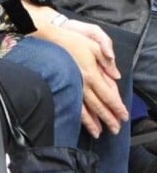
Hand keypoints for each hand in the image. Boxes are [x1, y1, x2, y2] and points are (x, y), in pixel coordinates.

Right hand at [33, 10, 125, 137]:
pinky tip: (81, 123)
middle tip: (116, 129)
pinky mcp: (62, 86)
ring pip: (84, 109)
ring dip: (93, 122)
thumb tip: (116, 75)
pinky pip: (71, 105)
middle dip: (108, 118)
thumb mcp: (94, 44)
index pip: (108, 95)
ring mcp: (71, 86)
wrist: (48, 40)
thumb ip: (106, 59)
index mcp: (92, 73)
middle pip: (98, 105)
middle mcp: (83, 83)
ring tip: (99, 133)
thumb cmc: (71, 40)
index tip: (124, 116)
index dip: (117, 107)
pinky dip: (78, 116)